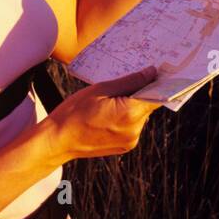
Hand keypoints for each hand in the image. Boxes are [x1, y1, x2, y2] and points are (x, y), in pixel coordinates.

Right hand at [46, 66, 164, 161]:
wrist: (58, 140)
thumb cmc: (75, 111)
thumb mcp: (101, 88)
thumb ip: (130, 81)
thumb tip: (152, 73)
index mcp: (130, 114)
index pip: (157, 95)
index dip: (159, 83)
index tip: (160, 72)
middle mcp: (134, 130)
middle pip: (148, 105)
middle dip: (141, 93)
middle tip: (125, 83)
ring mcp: (130, 140)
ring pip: (141, 115)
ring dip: (133, 105)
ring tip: (111, 100)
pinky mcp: (125, 147)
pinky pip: (133, 126)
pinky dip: (127, 117)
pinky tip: (109, 112)